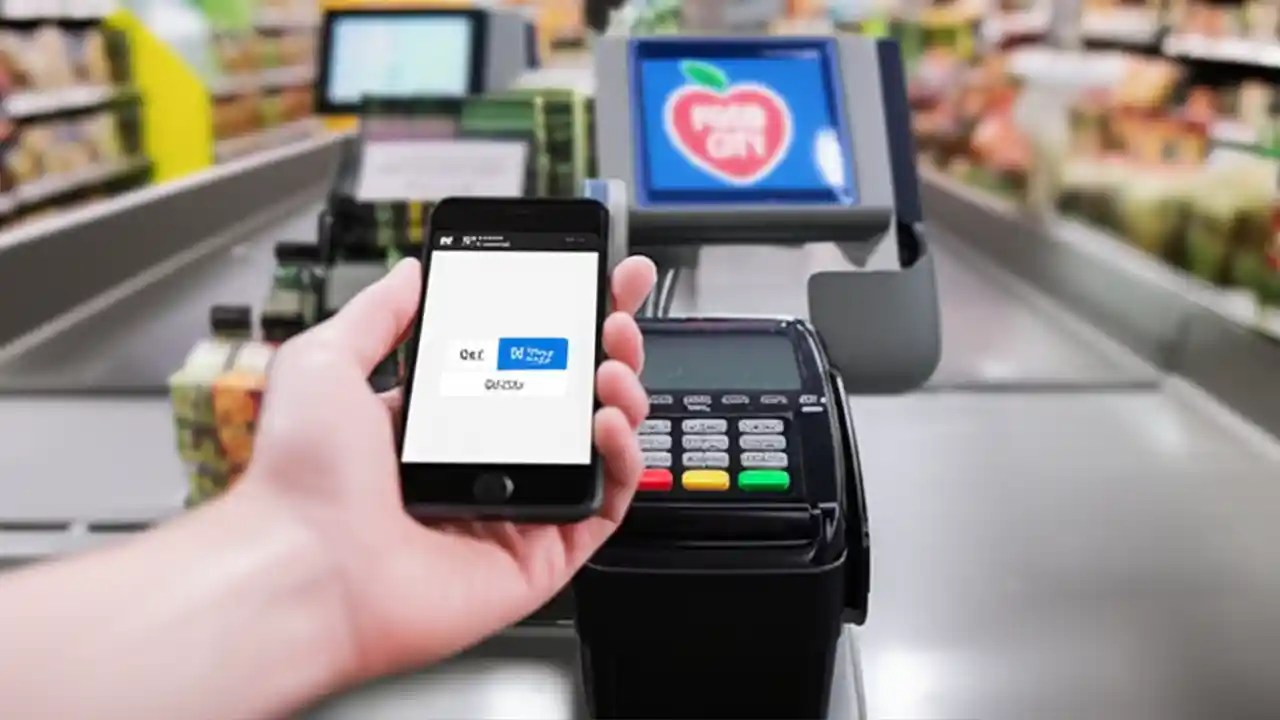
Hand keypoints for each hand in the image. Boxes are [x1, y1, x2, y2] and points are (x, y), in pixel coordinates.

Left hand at [238, 255, 656, 683]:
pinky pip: (604, 505)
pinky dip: (622, 460)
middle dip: (605, 347)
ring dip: (621, 396)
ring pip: (598, 448)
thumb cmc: (301, 479)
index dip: (563, 321)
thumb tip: (410, 272)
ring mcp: (515, 508)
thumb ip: (376, 314)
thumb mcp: (326, 363)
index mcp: (439, 422)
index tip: (593, 280)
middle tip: (617, 312)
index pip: (519, 361)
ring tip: (612, 364)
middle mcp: (483, 463)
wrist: (303, 568)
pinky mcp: (539, 556)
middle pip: (570, 397)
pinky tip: (606, 422)